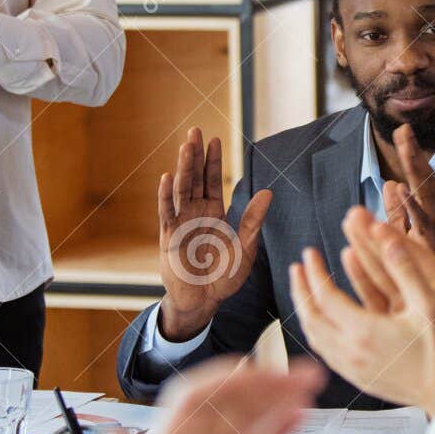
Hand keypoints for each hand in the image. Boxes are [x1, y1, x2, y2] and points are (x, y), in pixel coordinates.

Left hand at [114, 357, 352, 433]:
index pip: (193, 399)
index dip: (230, 379)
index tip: (268, 372)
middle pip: (226, 403)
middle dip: (266, 384)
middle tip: (307, 377)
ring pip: (245, 420)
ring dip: (277, 402)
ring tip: (311, 392)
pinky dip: (280, 430)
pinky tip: (301, 423)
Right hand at [155, 128, 272, 340]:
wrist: (205, 302)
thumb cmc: (225, 277)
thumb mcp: (245, 247)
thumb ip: (253, 220)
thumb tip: (268, 192)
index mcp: (214, 213)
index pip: (212, 181)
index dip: (213, 160)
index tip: (215, 139)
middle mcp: (195, 213)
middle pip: (194, 178)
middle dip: (195, 156)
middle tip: (195, 131)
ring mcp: (180, 224)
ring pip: (181, 190)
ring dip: (182, 168)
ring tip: (185, 147)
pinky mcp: (169, 238)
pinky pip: (167, 213)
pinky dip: (166, 195)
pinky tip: (167, 177)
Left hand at [291, 208, 434, 415]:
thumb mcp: (430, 303)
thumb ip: (405, 269)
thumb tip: (387, 238)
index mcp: (364, 331)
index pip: (324, 296)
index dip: (314, 272)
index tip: (311, 254)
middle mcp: (352, 351)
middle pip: (311, 316)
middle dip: (301, 289)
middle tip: (298, 267)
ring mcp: (353, 368)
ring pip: (315, 337)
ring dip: (305, 310)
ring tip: (304, 292)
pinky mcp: (359, 379)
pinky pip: (326, 353)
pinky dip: (317, 333)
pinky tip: (322, 325)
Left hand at [380, 123, 434, 259]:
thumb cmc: (424, 276)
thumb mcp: (408, 237)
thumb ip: (398, 213)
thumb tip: (390, 184)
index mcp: (430, 217)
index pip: (420, 181)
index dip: (412, 155)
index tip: (402, 129)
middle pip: (424, 184)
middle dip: (414, 157)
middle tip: (404, 130)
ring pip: (425, 202)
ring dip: (414, 175)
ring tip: (406, 151)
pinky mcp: (433, 254)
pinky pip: (420, 229)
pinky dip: (410, 209)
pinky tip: (400, 189)